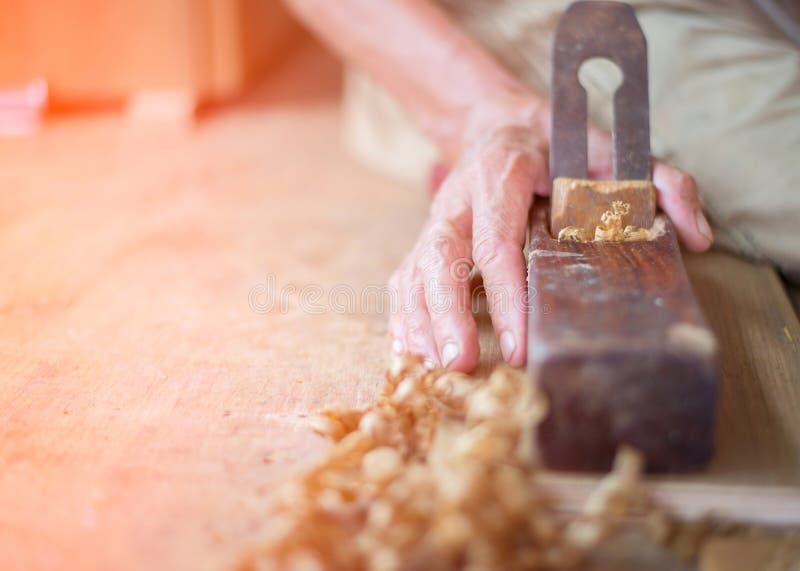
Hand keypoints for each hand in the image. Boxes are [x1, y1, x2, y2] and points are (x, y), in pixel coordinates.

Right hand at [389, 97, 713, 371]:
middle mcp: (459, 198)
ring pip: (414, 271)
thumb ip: (658, 181)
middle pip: (438, 257)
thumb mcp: (610, 149)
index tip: (518, 344)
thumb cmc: (555, 143)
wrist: (498, 124)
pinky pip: (404, 280)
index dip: (504, 292)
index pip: (495, 238)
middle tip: (462, 366)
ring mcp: (437, 220)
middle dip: (447, 314)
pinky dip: (405, 318)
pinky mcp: (426, 240)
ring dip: (420, 322)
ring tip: (437, 370)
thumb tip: (699, 237)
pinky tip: (415, 354)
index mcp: (500, 174)